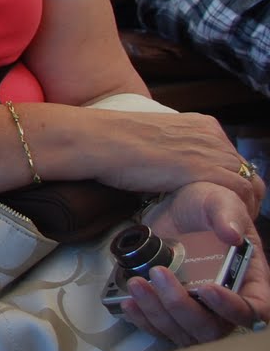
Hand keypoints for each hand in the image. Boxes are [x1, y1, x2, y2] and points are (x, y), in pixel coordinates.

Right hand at [82, 109, 260, 209]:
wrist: (102, 140)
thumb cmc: (114, 141)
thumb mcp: (154, 141)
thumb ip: (173, 151)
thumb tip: (170, 170)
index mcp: (201, 125)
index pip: (232, 157)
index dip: (231, 180)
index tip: (222, 199)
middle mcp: (213, 135)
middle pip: (245, 171)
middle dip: (242, 196)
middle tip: (229, 217)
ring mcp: (212, 151)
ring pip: (249, 184)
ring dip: (243, 206)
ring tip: (229, 226)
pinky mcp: (206, 170)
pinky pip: (240, 194)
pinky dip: (238, 210)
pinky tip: (226, 224)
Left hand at [117, 182, 267, 342]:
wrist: (174, 208)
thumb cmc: (206, 206)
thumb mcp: (220, 200)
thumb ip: (228, 214)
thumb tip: (232, 235)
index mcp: (247, 281)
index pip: (252, 310)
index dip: (233, 308)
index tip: (208, 289)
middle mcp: (224, 303)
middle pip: (211, 328)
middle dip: (182, 306)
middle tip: (158, 274)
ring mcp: (195, 309)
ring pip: (182, 331)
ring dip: (157, 312)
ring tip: (137, 283)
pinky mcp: (168, 308)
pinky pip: (158, 327)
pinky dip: (143, 319)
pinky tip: (130, 301)